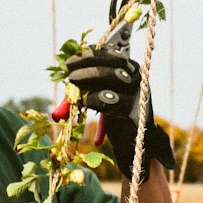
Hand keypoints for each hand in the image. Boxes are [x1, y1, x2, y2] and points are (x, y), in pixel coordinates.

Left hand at [65, 0, 175, 179]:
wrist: (137, 150)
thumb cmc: (117, 121)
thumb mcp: (100, 97)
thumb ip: (84, 88)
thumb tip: (64, 78)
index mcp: (130, 68)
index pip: (109, 52)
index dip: (88, 53)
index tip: (70, 60)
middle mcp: (137, 77)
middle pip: (109, 62)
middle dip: (85, 65)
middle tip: (67, 73)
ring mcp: (138, 93)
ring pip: (109, 78)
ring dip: (86, 81)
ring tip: (71, 86)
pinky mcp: (135, 110)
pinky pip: (110, 100)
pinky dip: (92, 100)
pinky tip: (82, 102)